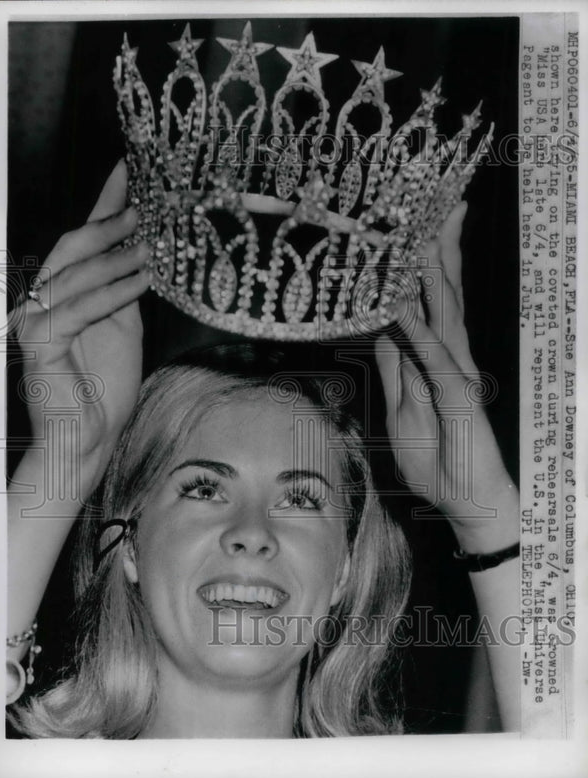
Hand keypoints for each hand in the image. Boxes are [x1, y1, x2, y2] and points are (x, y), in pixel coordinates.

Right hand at [10, 161, 149, 496]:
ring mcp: (34, 320)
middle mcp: (40, 300)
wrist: (88, 437)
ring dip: (117, 256)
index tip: (132, 172)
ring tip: (152, 242)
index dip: (105, 205)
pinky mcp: (38, 343)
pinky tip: (143, 281)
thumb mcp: (122, 326)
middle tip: (145, 206)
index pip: (82, 242)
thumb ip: (124, 289)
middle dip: (109, 223)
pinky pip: (80, 309)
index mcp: (60, 294)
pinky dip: (113, 293)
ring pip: (76, 275)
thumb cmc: (105, 387)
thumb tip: (145, 251)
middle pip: (71, 247)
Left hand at [375, 203, 517, 551]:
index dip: (427, 267)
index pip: (432, 303)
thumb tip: (385, 332)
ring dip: (432, 276)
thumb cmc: (437, 458)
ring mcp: (459, 375)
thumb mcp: (403, 408)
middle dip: (441, 252)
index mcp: (439, 359)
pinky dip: (419, 331)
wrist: (466, 499)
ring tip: (423, 235)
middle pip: (445, 296)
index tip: (418, 229)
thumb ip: (398, 369)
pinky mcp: (459, 397)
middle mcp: (453, 358)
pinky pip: (435, 359)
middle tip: (441, 206)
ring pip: (444, 315)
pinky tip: (405, 307)